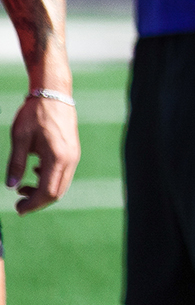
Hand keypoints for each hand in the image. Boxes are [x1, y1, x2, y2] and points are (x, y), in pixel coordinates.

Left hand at [8, 94, 78, 212]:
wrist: (54, 95)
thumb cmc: (35, 114)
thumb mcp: (20, 138)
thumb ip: (16, 163)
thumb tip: (10, 186)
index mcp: (57, 157)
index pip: (47, 191)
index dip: (33, 204)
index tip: (17, 208)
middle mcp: (70, 159)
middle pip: (57, 192)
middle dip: (38, 202)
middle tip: (18, 203)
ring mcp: (74, 156)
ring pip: (61, 185)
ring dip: (42, 192)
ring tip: (22, 186)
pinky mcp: (72, 152)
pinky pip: (63, 175)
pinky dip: (48, 180)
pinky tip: (34, 171)